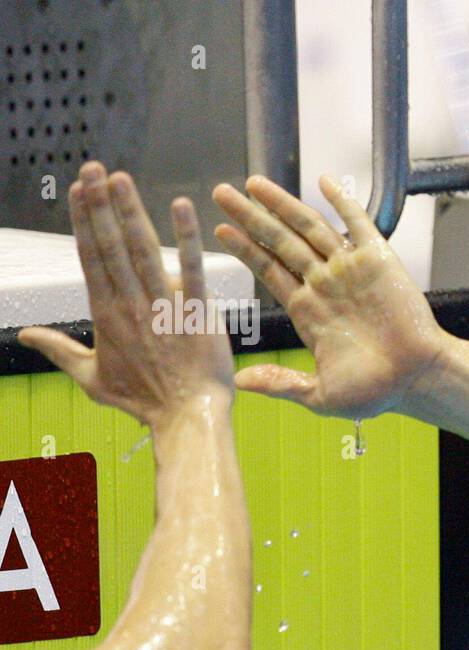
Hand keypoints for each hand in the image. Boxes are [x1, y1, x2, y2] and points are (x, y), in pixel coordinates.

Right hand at [18, 162, 234, 427]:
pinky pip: (193, 270)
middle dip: (100, 205)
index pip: (90, 258)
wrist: (186, 418)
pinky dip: (187, 238)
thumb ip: (59, 350)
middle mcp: (131, 304)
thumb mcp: (90, 378)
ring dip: (131, 213)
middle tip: (93, 168)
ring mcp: (165, 306)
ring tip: (120, 178)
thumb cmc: (142, 401)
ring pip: (144, 251)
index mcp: (106, 314)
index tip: (77, 189)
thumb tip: (24, 334)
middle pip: (111, 246)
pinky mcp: (199, 312)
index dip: (83, 221)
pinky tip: (182, 206)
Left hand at [212, 174, 447, 419]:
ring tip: (253, 184)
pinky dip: (342, 201)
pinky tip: (324, 181)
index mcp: (308, 312)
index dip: (244, 250)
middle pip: (279, 241)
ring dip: (282, 204)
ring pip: (309, 227)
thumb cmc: (377, 391)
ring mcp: (350, 270)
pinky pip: (358, 223)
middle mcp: (325, 284)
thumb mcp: (321, 395)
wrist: (420, 378)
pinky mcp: (378, 260)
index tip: (220, 231)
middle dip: (249, 217)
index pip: (268, 271)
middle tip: (221, 193)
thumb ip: (281, 384)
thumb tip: (240, 383)